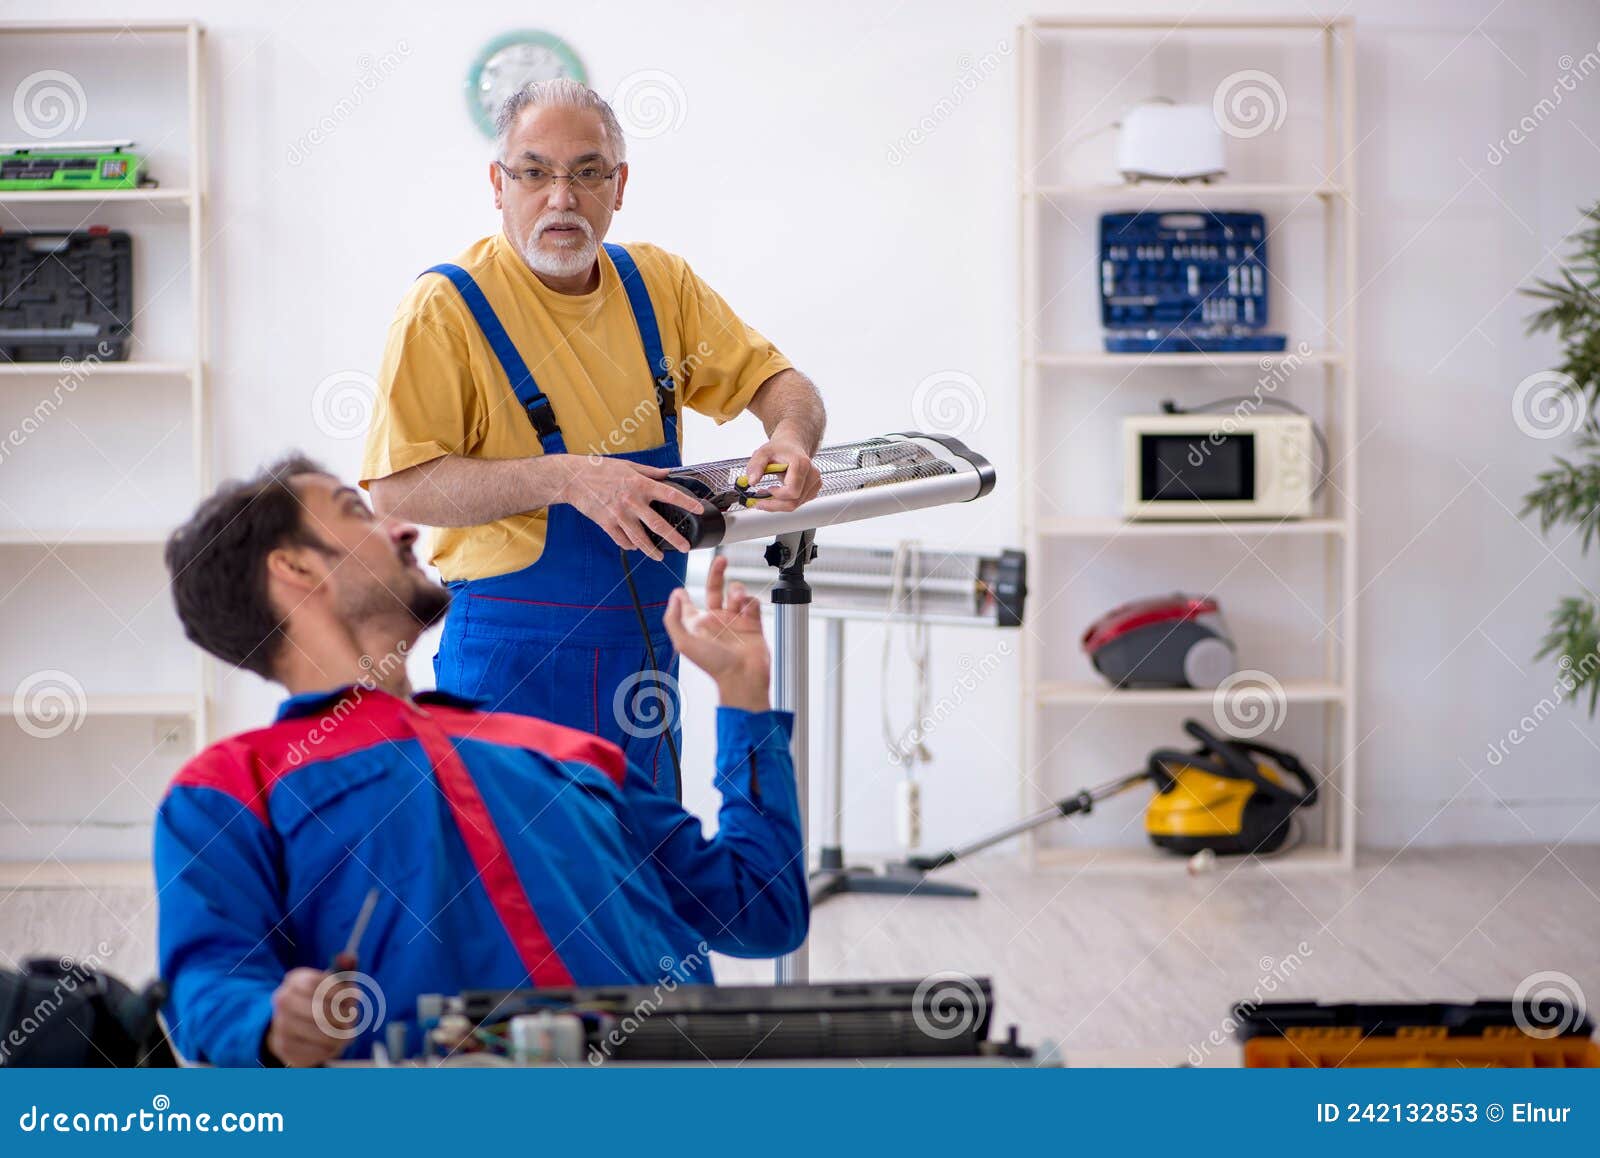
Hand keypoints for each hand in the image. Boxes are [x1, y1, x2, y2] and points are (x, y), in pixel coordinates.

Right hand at [264, 965, 357, 1066]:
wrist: (292, 1026)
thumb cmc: (320, 1001)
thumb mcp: (332, 984)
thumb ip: (345, 972)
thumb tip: (350, 958)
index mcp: (295, 979)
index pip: (319, 984)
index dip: (341, 993)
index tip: (354, 998)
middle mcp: (283, 1000)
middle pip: (319, 1010)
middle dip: (341, 1018)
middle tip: (351, 1022)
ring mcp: (280, 1024)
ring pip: (318, 1032)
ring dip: (338, 1036)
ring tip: (345, 1035)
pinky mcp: (284, 1048)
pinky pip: (313, 1051)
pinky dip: (328, 1050)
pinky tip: (332, 1045)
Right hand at [553, 455, 702, 560]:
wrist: (574, 479)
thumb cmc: (601, 469)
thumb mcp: (629, 466)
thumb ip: (650, 472)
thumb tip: (668, 474)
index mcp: (640, 485)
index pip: (669, 495)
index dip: (686, 503)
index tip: (699, 510)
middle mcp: (631, 501)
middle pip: (658, 524)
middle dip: (674, 538)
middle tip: (685, 547)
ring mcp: (619, 515)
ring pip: (639, 538)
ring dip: (651, 550)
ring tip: (660, 557)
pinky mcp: (607, 524)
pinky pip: (622, 540)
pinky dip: (630, 545)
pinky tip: (636, 547)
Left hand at [663, 556, 769, 711]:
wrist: (742, 676)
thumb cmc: (713, 664)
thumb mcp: (683, 642)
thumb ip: (673, 619)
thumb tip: (674, 596)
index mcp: (698, 625)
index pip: (688, 606)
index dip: (682, 597)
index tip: (679, 589)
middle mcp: (716, 621)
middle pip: (715, 590)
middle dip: (717, 573)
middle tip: (721, 560)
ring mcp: (735, 621)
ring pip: (735, 594)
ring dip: (736, 590)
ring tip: (737, 597)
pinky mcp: (752, 624)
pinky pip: (752, 604)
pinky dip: (750, 601)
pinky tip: (747, 606)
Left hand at [742, 439, 819, 511]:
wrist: (792, 446)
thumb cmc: (780, 449)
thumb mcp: (763, 453)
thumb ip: (756, 466)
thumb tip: (752, 481)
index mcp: (802, 464)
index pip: (792, 490)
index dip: (778, 495)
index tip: (768, 489)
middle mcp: (812, 475)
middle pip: (794, 502)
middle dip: (774, 505)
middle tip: (760, 502)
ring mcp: (814, 484)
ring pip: (796, 505)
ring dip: (778, 504)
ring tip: (766, 495)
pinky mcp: (812, 491)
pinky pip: (798, 503)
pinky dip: (784, 503)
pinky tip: (776, 494)